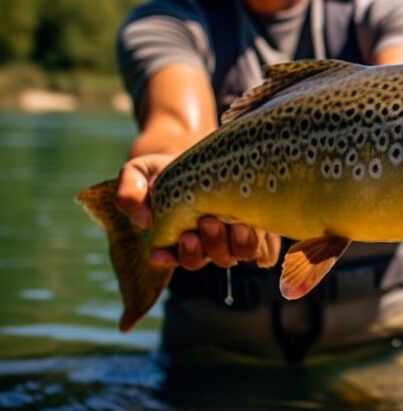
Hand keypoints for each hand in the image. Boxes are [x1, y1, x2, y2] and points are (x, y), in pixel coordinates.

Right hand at [115, 153, 280, 269]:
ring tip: (233, 223)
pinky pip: (263, 244)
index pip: (170, 257)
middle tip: (206, 222)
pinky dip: (261, 240)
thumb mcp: (138, 173)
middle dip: (206, 245)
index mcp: (172, 237)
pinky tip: (254, 226)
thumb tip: (141, 218)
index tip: (165, 248)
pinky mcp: (252, 223)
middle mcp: (201, 242)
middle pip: (205, 258)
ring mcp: (228, 234)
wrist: (196, 153)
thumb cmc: (162, 168)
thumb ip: (130, 191)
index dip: (169, 258)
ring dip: (235, 243)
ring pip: (235, 253)